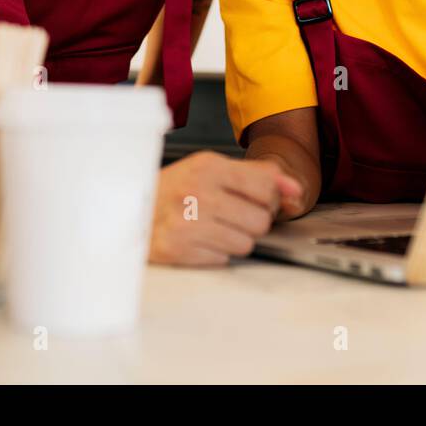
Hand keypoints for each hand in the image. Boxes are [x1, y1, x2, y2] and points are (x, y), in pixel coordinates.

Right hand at [148, 151, 302, 266]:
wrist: (129, 210)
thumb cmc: (175, 189)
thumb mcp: (213, 170)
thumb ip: (259, 176)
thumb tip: (296, 191)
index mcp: (207, 166)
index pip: (266, 188)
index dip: (267, 198)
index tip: (253, 199)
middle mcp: (195, 192)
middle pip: (261, 221)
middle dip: (251, 221)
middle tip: (230, 215)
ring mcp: (185, 222)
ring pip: (246, 243)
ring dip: (235, 239)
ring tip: (212, 227)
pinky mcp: (177, 249)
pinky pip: (224, 259)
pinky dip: (216, 252)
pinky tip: (199, 240)